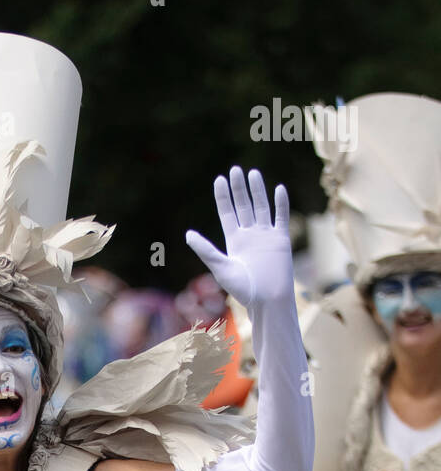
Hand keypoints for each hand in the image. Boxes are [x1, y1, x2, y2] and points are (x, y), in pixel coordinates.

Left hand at [186, 167, 293, 308]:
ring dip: (257, 191)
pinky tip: (278, 188)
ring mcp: (266, 236)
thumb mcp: (221, 267)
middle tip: (235, 170)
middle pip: (243, 206)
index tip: (219, 179)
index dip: (223, 197)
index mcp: (234, 241)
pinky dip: (280, 203)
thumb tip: (188, 235)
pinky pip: (281, 217)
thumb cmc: (243, 289)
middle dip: (239, 189)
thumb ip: (206, 250)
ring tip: (252, 173)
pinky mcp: (281, 240)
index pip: (228, 213)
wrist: (268, 300)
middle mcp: (250, 235)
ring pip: (261, 207)